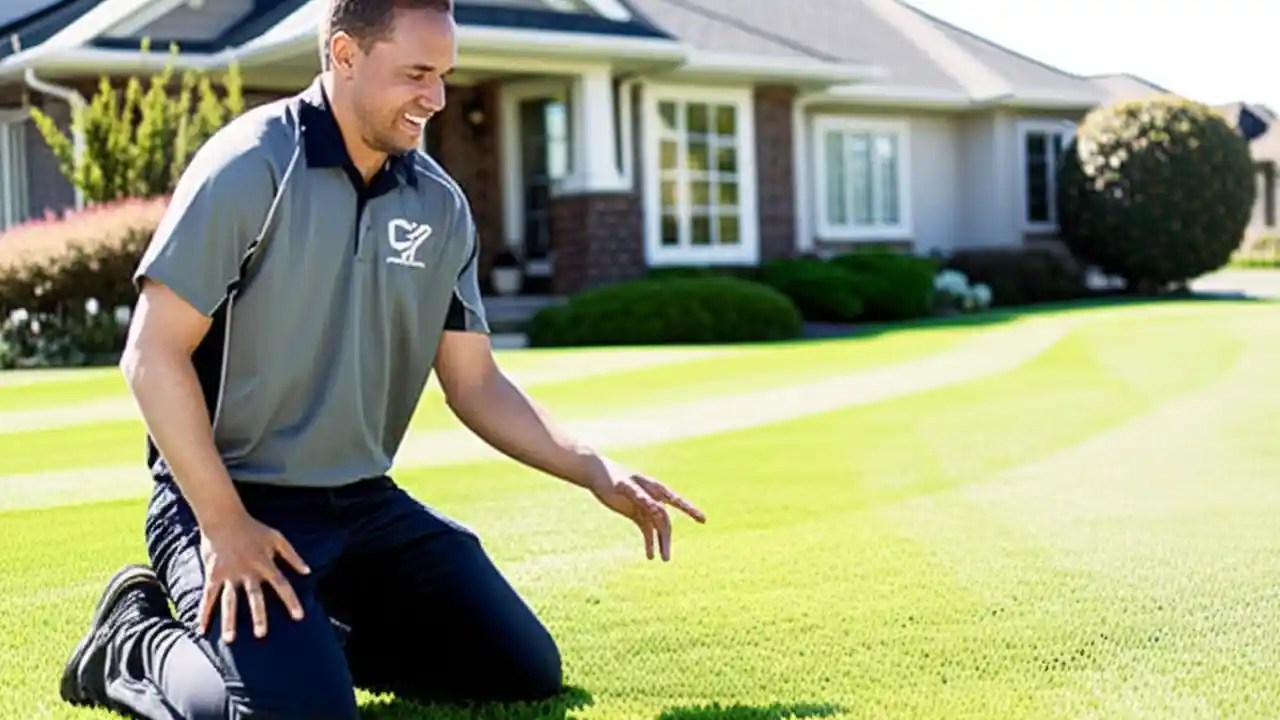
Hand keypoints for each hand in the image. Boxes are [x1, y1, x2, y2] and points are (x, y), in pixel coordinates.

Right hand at [198, 513, 310, 642]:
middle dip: (258, 615)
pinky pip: (208, 596)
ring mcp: (229, 574)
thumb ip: (293, 556)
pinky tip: (202, 628)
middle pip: (254, 596)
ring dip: (229, 620)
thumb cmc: (253, 528)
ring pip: (229, 601)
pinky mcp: (213, 575)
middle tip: (261, 634)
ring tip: (229, 640)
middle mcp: (248, 571)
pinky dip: (204, 612)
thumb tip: (308, 572)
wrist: (224, 518)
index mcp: (265, 564)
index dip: (291, 601)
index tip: (299, 617)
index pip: (282, 585)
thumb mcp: (278, 539)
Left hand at [589, 456, 706, 561]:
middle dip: (667, 539)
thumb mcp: (624, 486)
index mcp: (654, 489)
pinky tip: (649, 556)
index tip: (703, 519)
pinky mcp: (636, 513)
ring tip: (662, 560)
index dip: (690, 510)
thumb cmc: (610, 477)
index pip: (676, 501)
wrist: (595, 474)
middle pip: (665, 522)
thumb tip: (657, 508)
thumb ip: (640, 496)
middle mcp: (653, 499)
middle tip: (666, 558)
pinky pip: (646, 530)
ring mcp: (645, 507)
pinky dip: (649, 542)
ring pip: (657, 528)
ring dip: (659, 543)